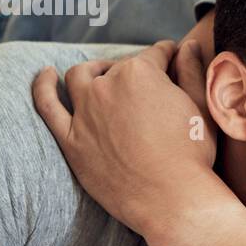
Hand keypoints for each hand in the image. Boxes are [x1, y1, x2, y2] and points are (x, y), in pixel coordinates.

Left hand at [32, 39, 218, 236]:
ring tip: (103, 77)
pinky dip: (43, 86)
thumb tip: (188, 44)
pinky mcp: (71, 140)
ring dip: (93, 72)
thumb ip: (192, 70)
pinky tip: (45, 75)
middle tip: (149, 89)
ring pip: (80, 78)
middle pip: (118, 68)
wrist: (173, 200)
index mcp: (141, 72)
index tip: (173, 59)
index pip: (154, 55)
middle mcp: (107, 85)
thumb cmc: (194, 154)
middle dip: (134, 72)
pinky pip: (47, 106)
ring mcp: (85, 112)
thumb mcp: (202, 107)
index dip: (167, 56)